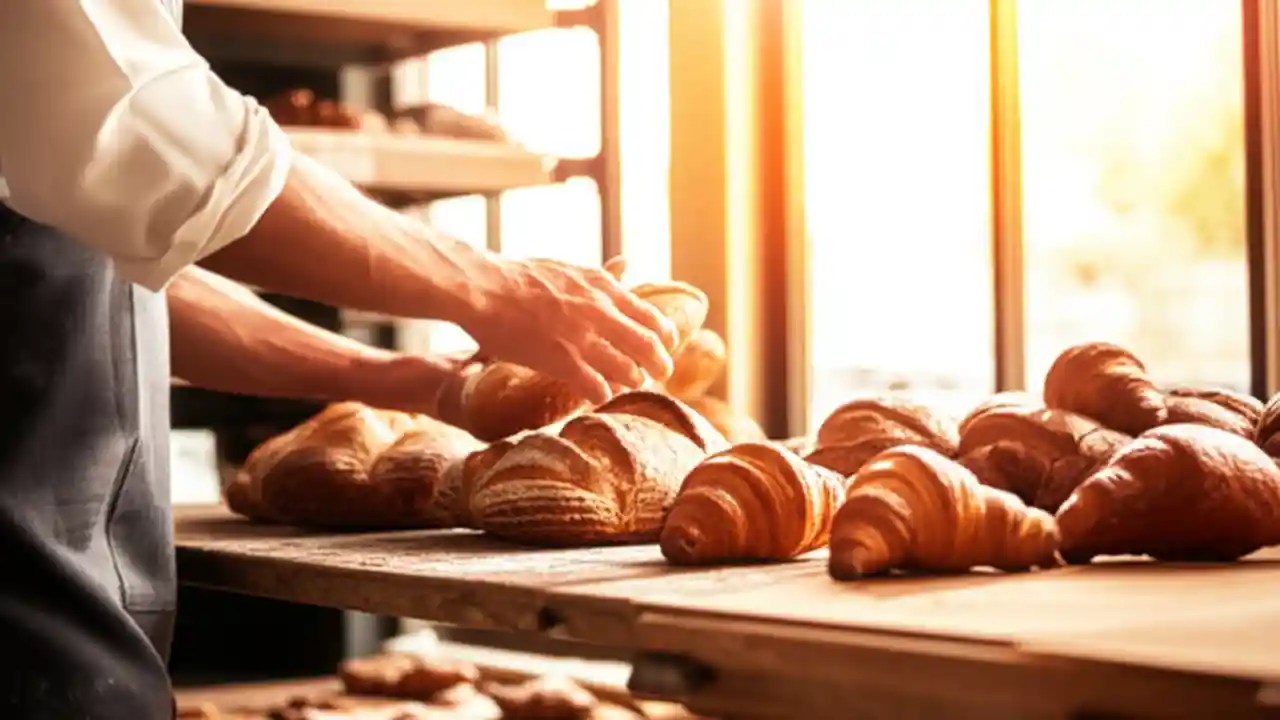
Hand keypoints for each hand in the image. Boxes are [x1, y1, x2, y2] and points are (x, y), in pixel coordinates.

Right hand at [461, 256, 677, 404]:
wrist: (486, 288)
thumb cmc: (523, 278)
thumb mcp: (572, 269)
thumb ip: (602, 275)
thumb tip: (627, 263)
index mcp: (604, 288)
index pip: (651, 317)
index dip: (665, 336)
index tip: (667, 345)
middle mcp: (600, 312)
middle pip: (649, 346)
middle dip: (660, 365)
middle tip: (661, 375)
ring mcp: (583, 338)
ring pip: (629, 371)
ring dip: (632, 382)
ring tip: (626, 385)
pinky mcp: (563, 361)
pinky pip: (598, 388)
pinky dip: (602, 395)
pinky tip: (597, 395)